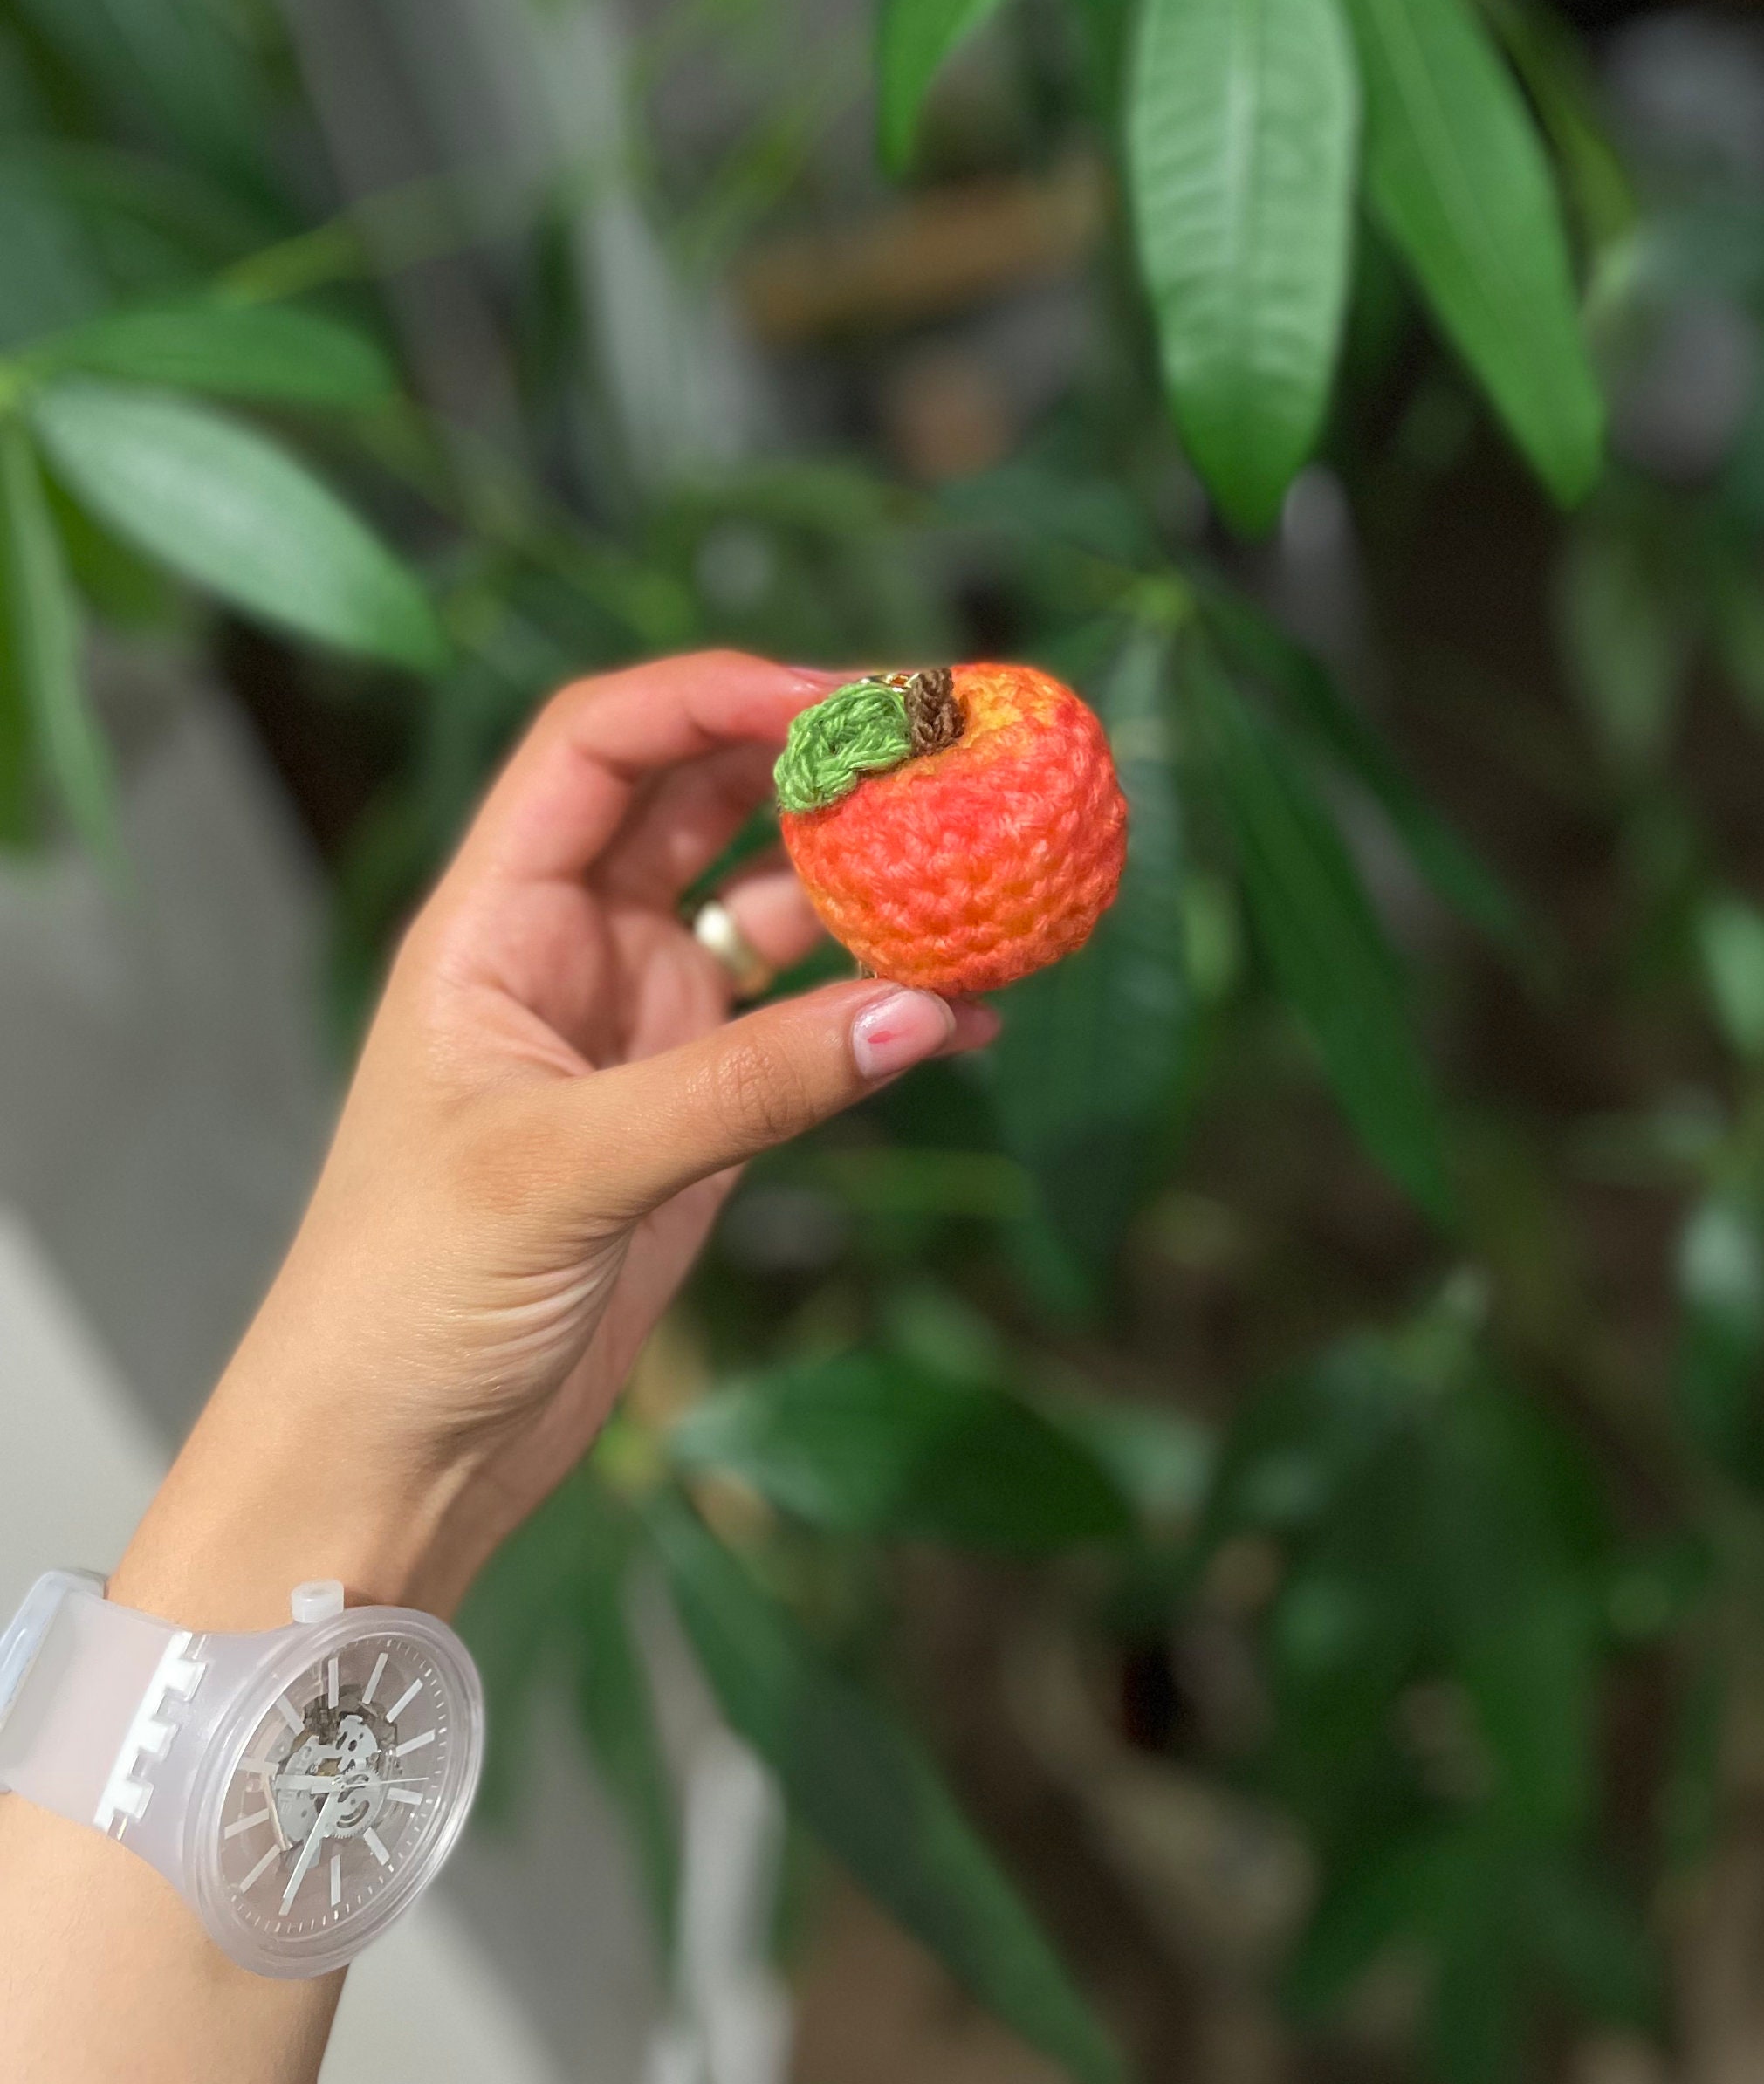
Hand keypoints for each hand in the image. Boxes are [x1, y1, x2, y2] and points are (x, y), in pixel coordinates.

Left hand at [110, 651, 995, 1627]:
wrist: (391, 1460)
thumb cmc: (407, 1299)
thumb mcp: (565, 1171)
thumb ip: (747, 1086)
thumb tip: (922, 1007)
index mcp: (494, 921)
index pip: (599, 745)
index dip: (712, 695)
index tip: (837, 701)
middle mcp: (568, 949)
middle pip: (699, 798)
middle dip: (814, 764)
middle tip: (940, 753)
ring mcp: (638, 1026)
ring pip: (768, 906)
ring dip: (866, 885)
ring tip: (980, 876)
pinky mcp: (696, 1111)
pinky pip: (808, 1025)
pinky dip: (882, 1006)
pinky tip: (965, 1012)